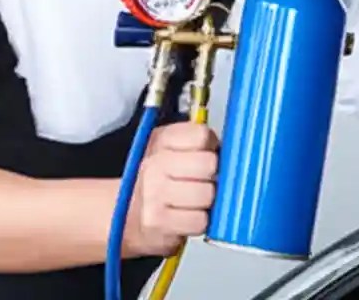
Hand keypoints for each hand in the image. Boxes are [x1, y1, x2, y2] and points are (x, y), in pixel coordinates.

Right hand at [124, 122, 218, 256]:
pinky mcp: (159, 224)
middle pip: (208, 164)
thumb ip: (201, 144)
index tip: (208, 154)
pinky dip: (199, 222)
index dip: (212, 147)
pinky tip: (188, 216)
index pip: (201, 135)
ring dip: (207, 201)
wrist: (123, 215)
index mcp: (162, 141)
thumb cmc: (158, 182)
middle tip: (204, 181)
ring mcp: (155, 195)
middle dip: (213, 176)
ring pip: (207, 194)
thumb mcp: (173, 150)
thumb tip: (235, 149)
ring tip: (195, 200)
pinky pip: (200, 221)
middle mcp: (155, 165)